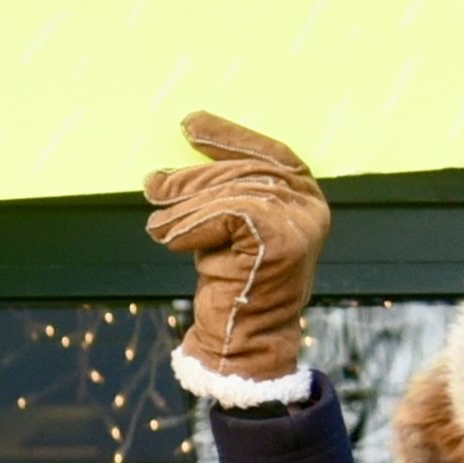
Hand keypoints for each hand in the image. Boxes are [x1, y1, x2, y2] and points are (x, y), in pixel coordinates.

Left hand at [143, 112, 330, 381]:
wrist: (245, 338)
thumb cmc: (232, 281)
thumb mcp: (224, 228)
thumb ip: (218, 196)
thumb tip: (165, 172)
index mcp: (305, 195)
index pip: (268, 152)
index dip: (228, 136)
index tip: (189, 124)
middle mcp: (310, 206)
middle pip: (244, 172)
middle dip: (192, 178)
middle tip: (153, 185)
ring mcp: (301, 224)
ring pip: (232, 194)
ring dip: (185, 208)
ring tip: (157, 225)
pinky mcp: (282, 242)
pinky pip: (228, 215)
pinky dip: (192, 226)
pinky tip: (171, 240)